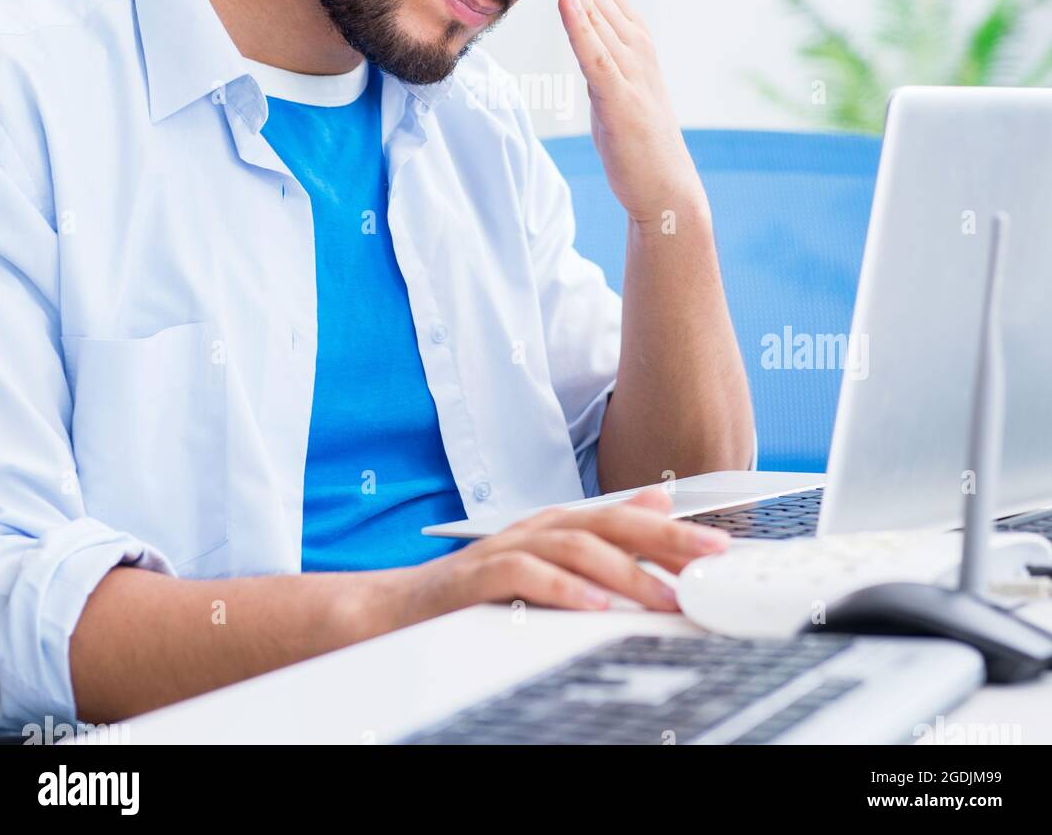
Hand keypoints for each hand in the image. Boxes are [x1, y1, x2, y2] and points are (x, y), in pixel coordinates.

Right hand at [410, 486, 729, 616]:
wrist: (395, 609)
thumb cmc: (474, 591)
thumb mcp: (546, 561)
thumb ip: (600, 535)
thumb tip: (656, 504)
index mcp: (555, 526)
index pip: (623, 521)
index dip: (673, 532)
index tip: (719, 549)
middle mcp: (535, 529)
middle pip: (607, 524)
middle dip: (663, 540)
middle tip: (708, 559)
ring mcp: (504, 549)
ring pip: (573, 547)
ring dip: (623, 572)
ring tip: (663, 596)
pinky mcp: (476, 577)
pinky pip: (523, 575)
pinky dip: (561, 589)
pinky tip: (594, 606)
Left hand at [546, 0, 706, 227]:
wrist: (663, 184)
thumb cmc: (636, 135)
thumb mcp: (614, 81)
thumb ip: (598, 48)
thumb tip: (577, 21)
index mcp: (632, 38)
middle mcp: (633, 44)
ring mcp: (627, 67)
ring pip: (593, 10)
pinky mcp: (617, 95)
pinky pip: (594, 52)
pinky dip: (580, 23)